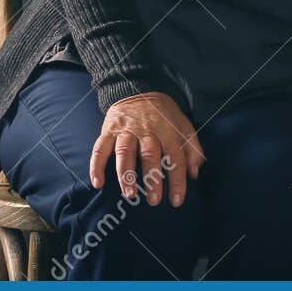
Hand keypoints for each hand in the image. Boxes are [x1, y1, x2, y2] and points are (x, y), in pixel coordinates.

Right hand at [89, 91, 204, 206]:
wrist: (136, 89)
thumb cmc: (163, 114)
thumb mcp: (183, 125)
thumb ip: (192, 148)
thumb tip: (194, 173)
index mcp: (167, 130)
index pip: (175, 157)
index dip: (177, 180)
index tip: (176, 201)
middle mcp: (146, 130)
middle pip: (150, 154)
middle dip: (152, 179)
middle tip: (153, 200)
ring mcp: (126, 130)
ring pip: (125, 152)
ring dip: (126, 174)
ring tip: (129, 194)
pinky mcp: (108, 130)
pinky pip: (100, 148)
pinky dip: (96, 165)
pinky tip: (98, 183)